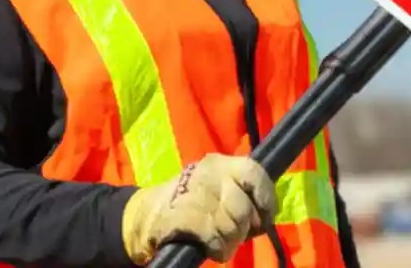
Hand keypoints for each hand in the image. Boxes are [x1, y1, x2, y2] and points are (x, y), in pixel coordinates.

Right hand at [121, 153, 276, 263]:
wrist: (144, 215)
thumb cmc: (188, 202)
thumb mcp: (216, 186)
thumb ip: (240, 191)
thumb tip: (266, 213)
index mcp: (220, 164)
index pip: (255, 174)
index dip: (266, 199)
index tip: (264, 218)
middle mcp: (208, 174)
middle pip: (244, 208)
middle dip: (244, 229)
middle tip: (234, 235)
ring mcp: (194, 194)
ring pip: (231, 226)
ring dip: (230, 242)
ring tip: (220, 242)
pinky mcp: (182, 215)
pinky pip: (214, 237)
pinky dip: (217, 248)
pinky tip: (209, 247)